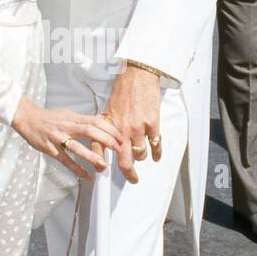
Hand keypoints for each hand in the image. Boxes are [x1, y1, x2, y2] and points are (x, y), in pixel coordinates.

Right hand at [11, 97, 121, 180]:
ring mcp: (58, 138)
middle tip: (118, 149)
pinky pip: (65, 161)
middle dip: (106, 140)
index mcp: (73, 118)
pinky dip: (76, 169)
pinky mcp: (51, 150)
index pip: (96, 121)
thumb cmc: (49, 118)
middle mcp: (67, 127)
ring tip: (103, 165)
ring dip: (92, 157)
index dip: (110, 129)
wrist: (28, 119)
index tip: (120, 136)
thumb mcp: (68, 114)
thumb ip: (83, 119)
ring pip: (77, 148)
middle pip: (90, 131)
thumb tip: (100, 121)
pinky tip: (86, 176)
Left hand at [99, 65, 161, 184]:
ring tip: (143, 155)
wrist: (137, 75)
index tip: (103, 172)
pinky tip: (156, 156)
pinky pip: (155, 144)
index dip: (99, 164)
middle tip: (133, 179)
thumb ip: (105, 127)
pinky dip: (157, 152)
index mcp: (107, 125)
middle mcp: (121, 130)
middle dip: (129, 174)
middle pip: (124, 161)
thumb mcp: (107, 109)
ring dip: (142, 156)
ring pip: (141, 154)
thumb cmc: (122, 91)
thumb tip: (103, 144)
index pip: (99, 150)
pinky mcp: (152, 123)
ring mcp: (137, 128)